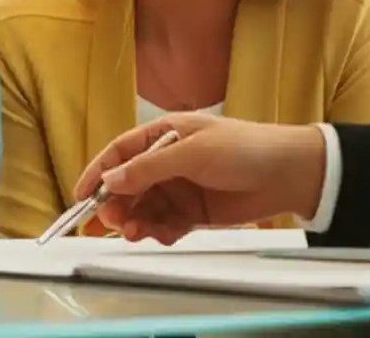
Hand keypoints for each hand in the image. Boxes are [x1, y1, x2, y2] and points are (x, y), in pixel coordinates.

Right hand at [74, 113, 325, 243]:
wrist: (289, 173)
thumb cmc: (243, 148)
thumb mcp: (191, 152)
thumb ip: (149, 168)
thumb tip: (111, 180)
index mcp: (162, 135)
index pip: (119, 153)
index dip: (97, 174)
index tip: (80, 196)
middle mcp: (166, 162)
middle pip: (126, 186)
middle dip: (115, 204)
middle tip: (112, 221)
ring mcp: (178, 188)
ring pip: (143, 209)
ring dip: (135, 222)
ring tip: (137, 233)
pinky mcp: (193, 213)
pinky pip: (164, 225)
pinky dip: (158, 233)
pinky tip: (161, 235)